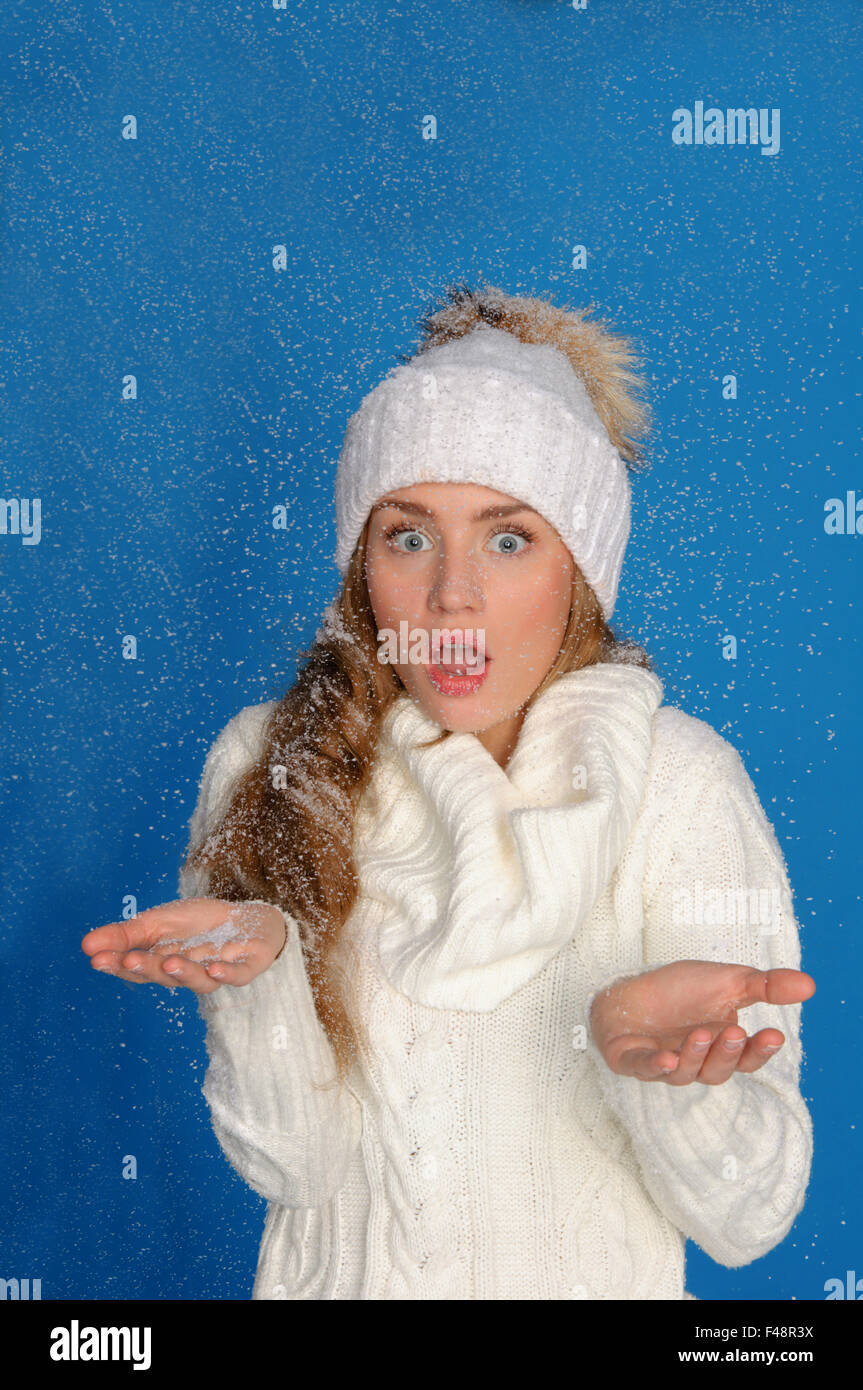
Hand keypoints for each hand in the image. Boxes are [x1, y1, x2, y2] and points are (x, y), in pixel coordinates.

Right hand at [81, 897, 287, 994]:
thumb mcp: (158, 921)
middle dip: (146, 968)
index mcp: (162, 962)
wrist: (248, 920)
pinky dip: (227, 974)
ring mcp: (215, 972)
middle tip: (128, 960)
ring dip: (184, 972)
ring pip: (198, 981)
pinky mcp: (244, 968)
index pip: (136, 968)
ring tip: (171, 961)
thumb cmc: (200, 923)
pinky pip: (235, 976)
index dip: (117, 965)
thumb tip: (85, 944)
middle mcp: (187, 973)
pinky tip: (216, 967)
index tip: (96, 959)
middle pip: (164, 975)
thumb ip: (126, 934)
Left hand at [589, 960, 815, 1085]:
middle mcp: (694, 1062)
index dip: (760, 1051)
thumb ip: (765, 986)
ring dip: (695, 1055)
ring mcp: (663, 1064)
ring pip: (685, 1073)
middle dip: (727, 1054)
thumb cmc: (679, 989)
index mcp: (720, 1048)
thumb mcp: (728, 981)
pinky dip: (655, 1066)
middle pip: (718, 1071)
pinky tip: (666, 1058)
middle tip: (734, 1032)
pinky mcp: (631, 1060)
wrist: (628, 986)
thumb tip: (810, 985)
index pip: (747, 1060)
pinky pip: (645, 1069)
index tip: (775, 1035)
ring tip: (701, 1033)